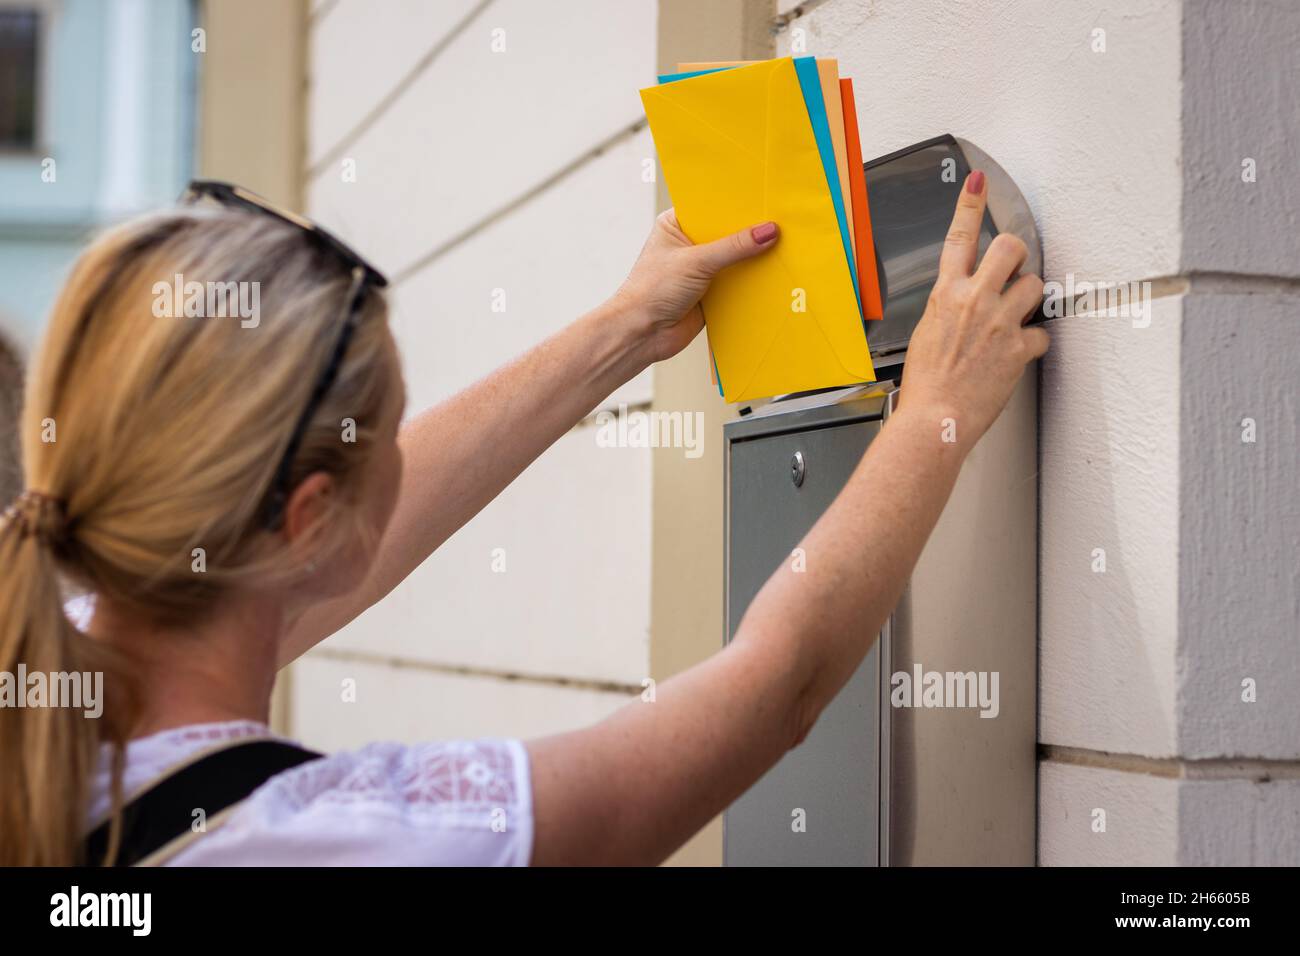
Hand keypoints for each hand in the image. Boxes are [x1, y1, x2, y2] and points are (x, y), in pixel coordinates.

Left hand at [610, 209, 779, 364]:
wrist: (641, 333)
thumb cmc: (651, 290)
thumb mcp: (696, 261)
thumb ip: (734, 247)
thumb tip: (767, 231)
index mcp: (676, 225)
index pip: (712, 207)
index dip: (737, 204)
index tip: (764, 198)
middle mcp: (689, 245)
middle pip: (727, 233)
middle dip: (749, 232)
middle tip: (780, 222)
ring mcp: (701, 269)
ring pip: (734, 259)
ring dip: (753, 258)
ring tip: (784, 246)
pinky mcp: (711, 293)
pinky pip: (737, 283)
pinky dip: (751, 282)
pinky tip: (772, 275)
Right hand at [899, 170, 1047, 446]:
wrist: (934, 420)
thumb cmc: (926, 386)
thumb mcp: (927, 335)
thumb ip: (950, 311)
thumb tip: (964, 306)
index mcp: (945, 295)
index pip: (958, 237)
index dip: (970, 204)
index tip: (979, 180)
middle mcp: (974, 301)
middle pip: (1011, 248)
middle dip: (1018, 255)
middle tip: (1014, 271)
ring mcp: (999, 322)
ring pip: (1035, 286)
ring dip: (1029, 300)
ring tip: (1013, 321)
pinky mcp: (1019, 347)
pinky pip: (1041, 333)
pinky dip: (1033, 344)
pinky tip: (1017, 356)